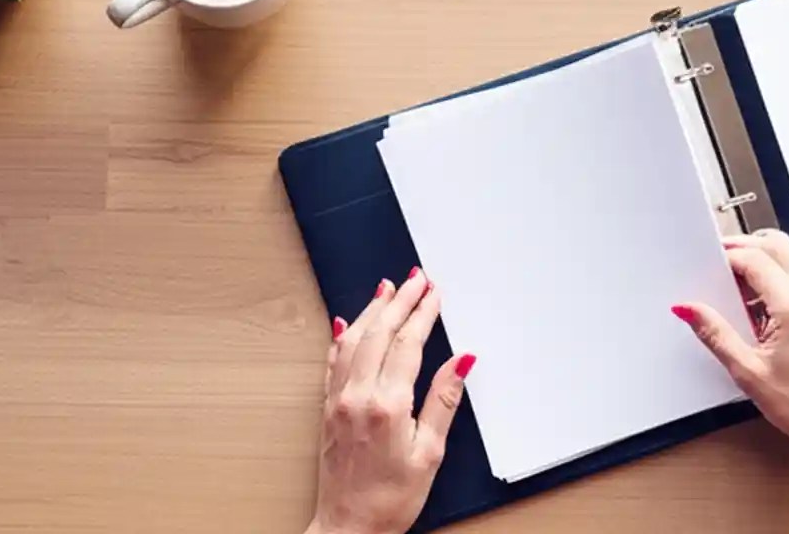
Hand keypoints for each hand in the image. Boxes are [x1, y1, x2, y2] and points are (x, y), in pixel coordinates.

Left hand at [308, 269, 475, 533]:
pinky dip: (344, 337)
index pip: (408, 344)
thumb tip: (461, 362)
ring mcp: (338, 400)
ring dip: (372, 311)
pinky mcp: (328, 409)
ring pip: (353, 341)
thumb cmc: (390, 499)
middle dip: (400, 302)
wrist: (348, 528)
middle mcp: (358, 396)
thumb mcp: (430, 453)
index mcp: (387, 404)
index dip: (423, 314)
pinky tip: (348, 324)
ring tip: (386, 289)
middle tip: (416, 279)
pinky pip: (334, 361)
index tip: (434, 294)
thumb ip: (443, 401)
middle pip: (380, 333)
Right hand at [671, 231, 788, 461]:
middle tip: (718, 264)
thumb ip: (715, 333)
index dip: (725, 257)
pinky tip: (758, 304)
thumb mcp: (748, 371)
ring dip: (761, 259)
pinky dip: (776, 275)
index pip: (753, 258)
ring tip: (737, 289)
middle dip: (743, 247)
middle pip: (775, 244)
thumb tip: (690, 310)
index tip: (706, 266)